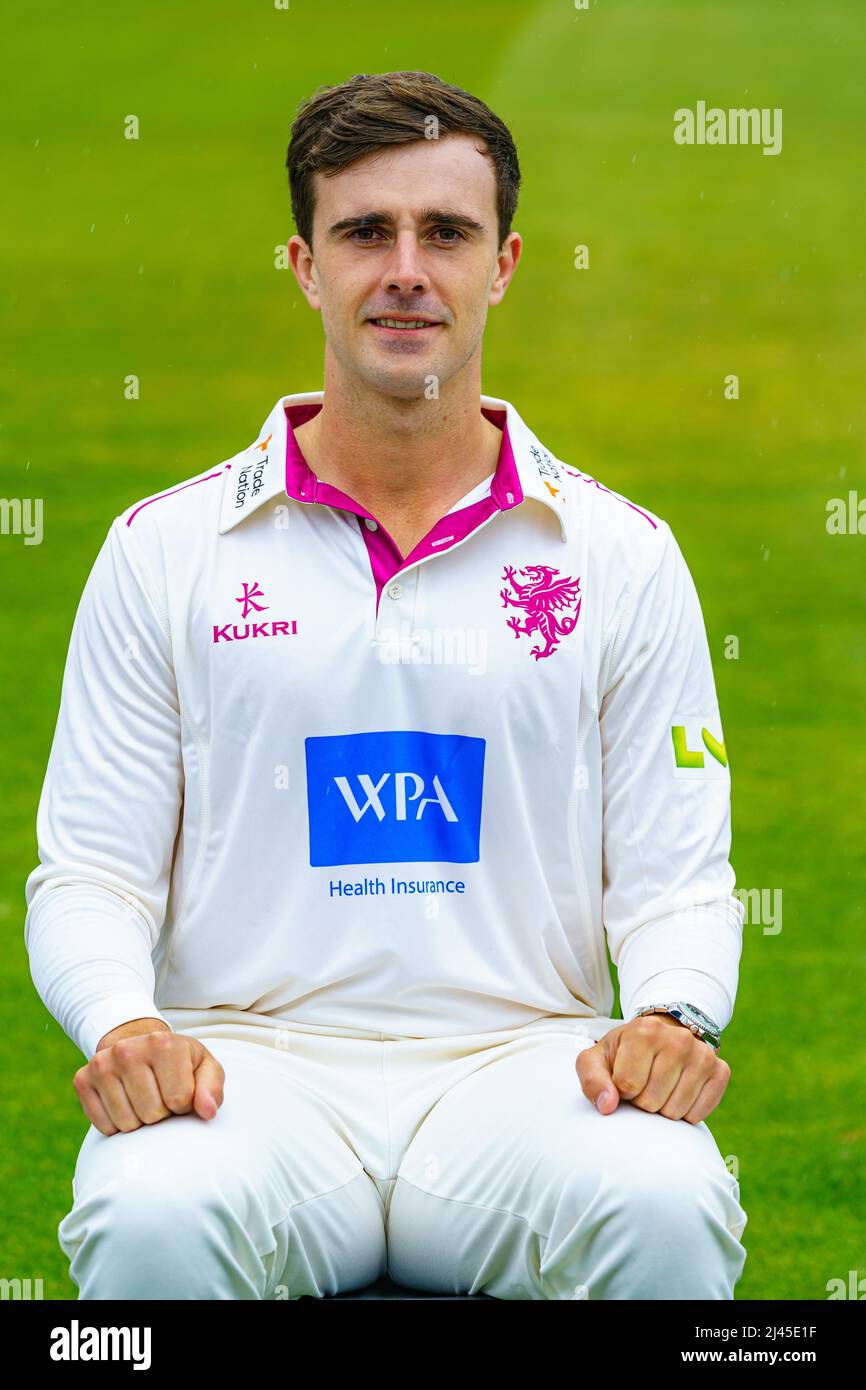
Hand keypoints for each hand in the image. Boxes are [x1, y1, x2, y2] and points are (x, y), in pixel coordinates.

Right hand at [73, 1017, 224, 1135]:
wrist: (139, 1048)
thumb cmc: (179, 1064)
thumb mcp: (204, 1068)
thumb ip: (211, 1089)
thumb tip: (207, 1112)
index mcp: (163, 1042)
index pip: (179, 1100)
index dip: (184, 1105)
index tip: (182, 1093)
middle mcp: (127, 1050)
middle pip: (152, 1114)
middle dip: (162, 1114)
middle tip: (161, 1096)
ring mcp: (102, 1064)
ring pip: (127, 1124)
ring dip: (140, 1121)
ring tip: (144, 1099)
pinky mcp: (82, 1080)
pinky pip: (104, 1127)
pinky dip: (118, 1125)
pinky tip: (125, 1103)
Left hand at [575, 1013, 730, 1123]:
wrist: (662, 1038)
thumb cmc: (624, 1053)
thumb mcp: (597, 1060)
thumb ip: (592, 1080)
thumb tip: (607, 1106)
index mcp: (644, 1030)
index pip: (627, 1086)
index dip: (622, 1091)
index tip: (625, 1077)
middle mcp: (678, 1039)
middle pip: (651, 1102)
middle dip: (642, 1101)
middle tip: (644, 1082)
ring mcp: (703, 1054)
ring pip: (675, 1112)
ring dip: (663, 1108)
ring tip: (660, 1086)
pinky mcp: (720, 1071)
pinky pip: (697, 1115)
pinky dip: (685, 1113)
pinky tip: (678, 1091)